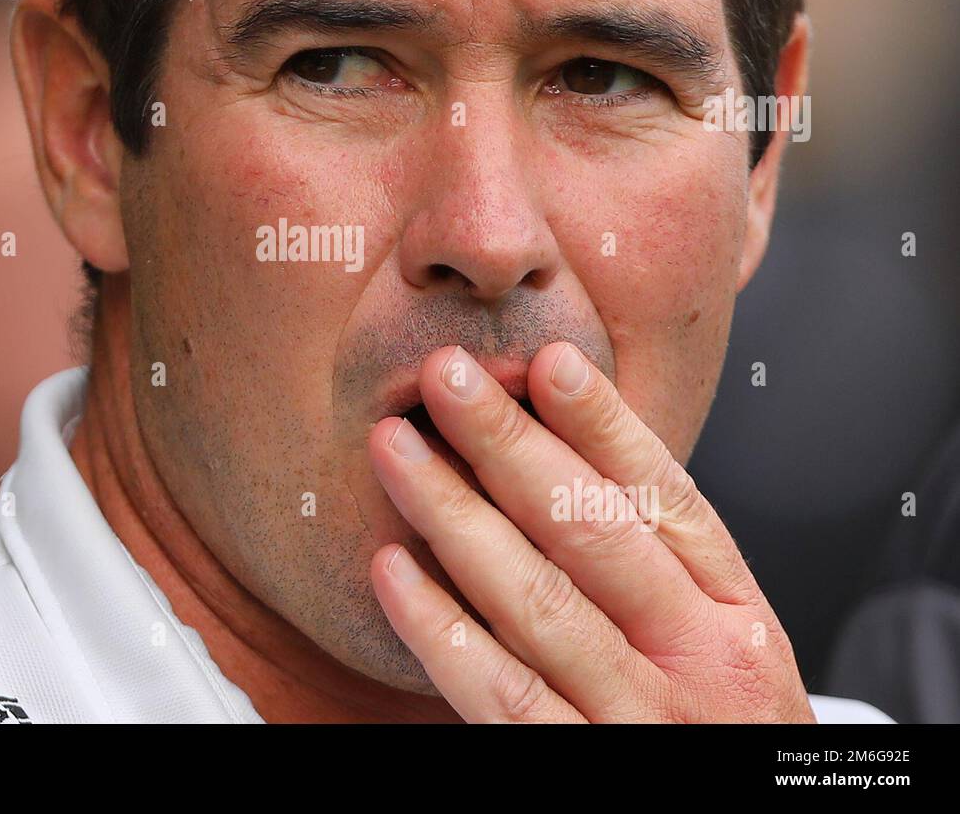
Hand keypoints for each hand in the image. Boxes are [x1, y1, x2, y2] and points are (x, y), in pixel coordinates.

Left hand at [367, 342, 815, 722]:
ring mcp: (640, 722)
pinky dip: (440, 629)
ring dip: (456, 514)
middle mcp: (699, 663)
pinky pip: (500, 695)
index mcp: (737, 615)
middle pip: (593, 533)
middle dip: (510, 444)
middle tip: (445, 376)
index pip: (668, 499)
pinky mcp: (580, 770)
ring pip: (538, 602)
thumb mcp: (720, 643)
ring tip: (396, 448)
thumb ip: (656, 563)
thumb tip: (557, 448)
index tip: (547, 360)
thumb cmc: (716, 728)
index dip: (605, 425)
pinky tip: (391, 568)